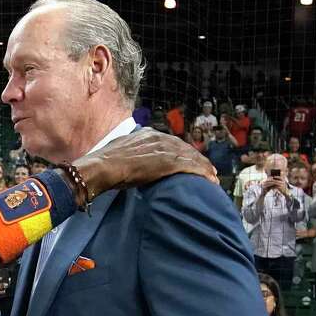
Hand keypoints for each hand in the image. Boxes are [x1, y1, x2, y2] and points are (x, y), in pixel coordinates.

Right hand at [73, 129, 218, 196]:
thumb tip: (129, 161)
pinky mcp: (167, 162)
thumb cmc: (105, 164)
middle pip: (184, 148)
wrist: (103, 167)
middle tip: (208, 169)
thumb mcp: (119, 152)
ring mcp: (164, 149)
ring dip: (203, 167)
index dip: (182, 152)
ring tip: (213, 176)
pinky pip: (190, 167)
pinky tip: (210, 180)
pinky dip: (202, 173)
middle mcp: (158, 138)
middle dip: (197, 159)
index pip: (171, 142)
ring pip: (190, 157)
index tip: (189, 159)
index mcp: (147, 135)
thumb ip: (130, 153)